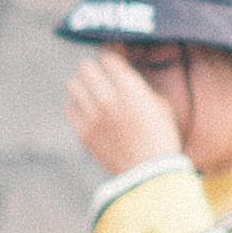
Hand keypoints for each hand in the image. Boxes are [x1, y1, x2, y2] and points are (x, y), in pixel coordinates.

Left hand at [68, 48, 183, 180]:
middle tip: (100, 77)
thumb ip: (139, 85)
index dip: (110, 59)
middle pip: (86, 67)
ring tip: (93, 94)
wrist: (150, 174)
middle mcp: (108, 98)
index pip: (108, 57)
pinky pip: (70, 108)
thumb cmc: (161, 137)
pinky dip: (78, 107)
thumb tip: (123, 73)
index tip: (112, 63)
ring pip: (74, 85)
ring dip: (83, 86)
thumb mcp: (160, 104)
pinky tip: (89, 112)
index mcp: (130, 89)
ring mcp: (92, 116)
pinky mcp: (83, 132)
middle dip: (94, 70)